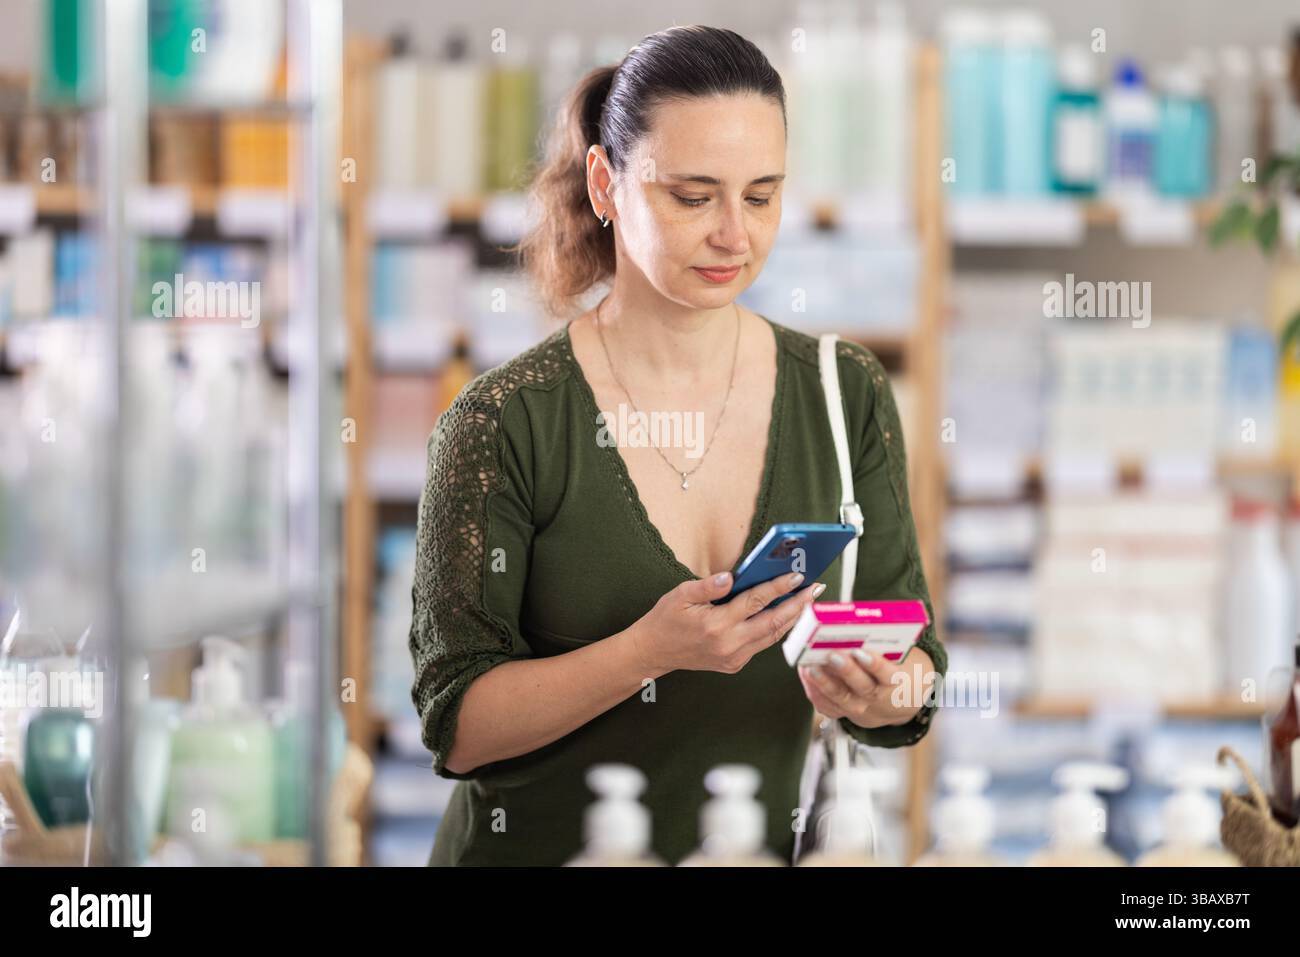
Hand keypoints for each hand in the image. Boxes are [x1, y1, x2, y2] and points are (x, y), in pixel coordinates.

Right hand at [629, 571, 825, 674]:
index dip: (778, 587)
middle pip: (773, 623)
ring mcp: (734, 658)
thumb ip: (707, 586)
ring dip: (793, 618)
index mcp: (715, 625)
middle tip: (816, 589)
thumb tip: (731, 577)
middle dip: (798, 605)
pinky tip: (786, 615)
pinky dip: (776, 629)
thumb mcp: (680, 595)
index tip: (797, 576)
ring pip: (772, 637)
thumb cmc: (666, 619)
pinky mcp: (735, 664)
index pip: (756, 602)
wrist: (654, 652)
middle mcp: (729, 644)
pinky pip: (761, 644)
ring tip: (808, 601)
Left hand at [798, 647, 934, 729]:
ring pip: (840, 698)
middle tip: (832, 655)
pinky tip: (806, 675)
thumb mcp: (901, 657)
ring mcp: (860, 708)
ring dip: (824, 682)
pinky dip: (814, 690)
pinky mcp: (845, 713)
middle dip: (845, 671)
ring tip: (811, 666)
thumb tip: (855, 623)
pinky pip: (826, 705)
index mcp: (896, 682)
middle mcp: (877, 699)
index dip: (874, 664)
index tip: (860, 652)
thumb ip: (882, 644)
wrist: (900, 703)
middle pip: (862, 687)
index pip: (887, 674)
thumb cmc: (898, 671)